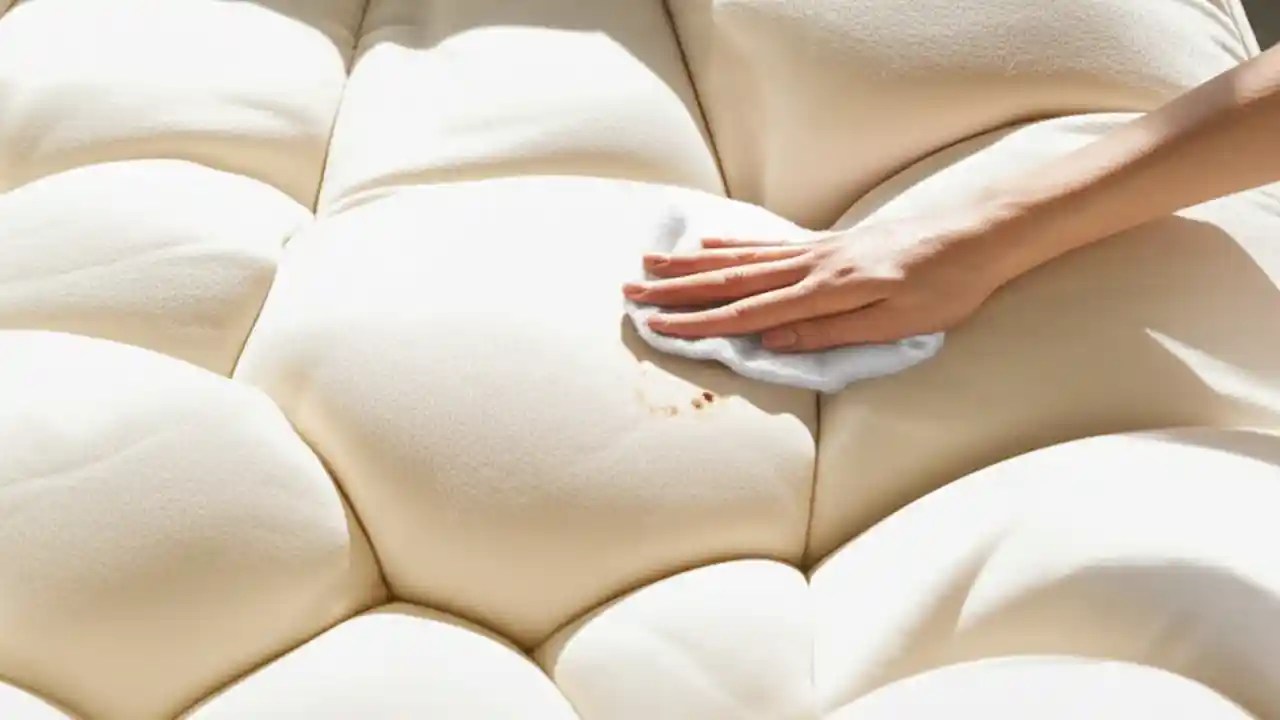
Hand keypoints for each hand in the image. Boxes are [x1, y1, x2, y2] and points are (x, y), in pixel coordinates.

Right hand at [622, 214, 1013, 351]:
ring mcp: (817, 250)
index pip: (749, 311)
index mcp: (827, 291)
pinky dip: (732, 243)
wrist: (978, 236)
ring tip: (652, 263)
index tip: (658, 327)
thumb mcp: (896, 323)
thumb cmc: (946, 287)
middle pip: (732, 279)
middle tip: (632, 292)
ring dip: (693, 263)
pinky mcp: (828, 243)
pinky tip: (708, 243)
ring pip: (742, 257)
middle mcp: (813, 265)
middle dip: (678, 289)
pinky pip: (767, 242)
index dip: (700, 322)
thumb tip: (773, 337)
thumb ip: (831, 332)